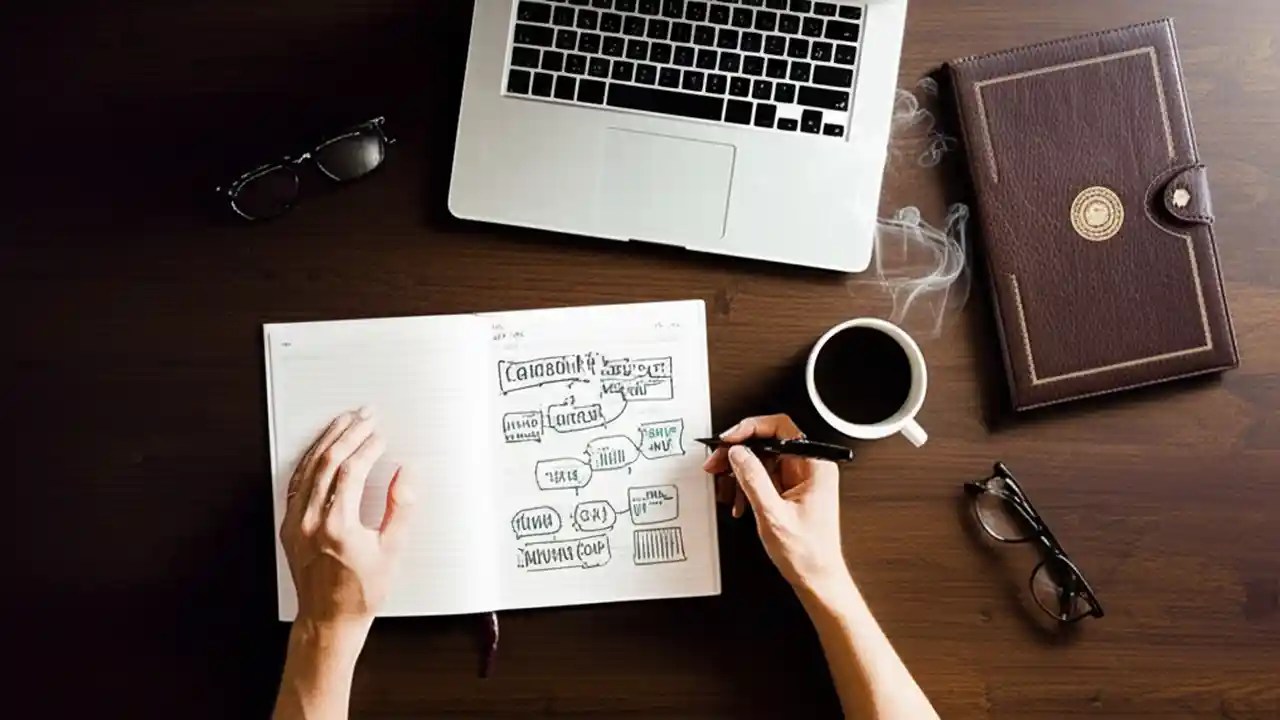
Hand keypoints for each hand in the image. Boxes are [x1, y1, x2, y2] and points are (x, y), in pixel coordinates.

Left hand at [280, 407, 416, 632]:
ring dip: (327, 441)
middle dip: (348, 433)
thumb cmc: (361, 591)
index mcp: (338, 527)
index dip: (367, 447)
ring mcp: (296, 523)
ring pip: (308, 468)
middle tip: (364, 417)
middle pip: (328, 462)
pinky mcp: (289, 526)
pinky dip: (309, 461)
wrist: (329, 619)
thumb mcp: (392, 550)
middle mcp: (311, 521)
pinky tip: (320, 448)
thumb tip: (406, 474)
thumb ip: (401, 508)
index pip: (351, 471)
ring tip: (343, 422)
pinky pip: (296, 483)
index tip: (380, 436)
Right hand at [704, 414, 846, 593]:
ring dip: (739, 473)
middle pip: (767, 443)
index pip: (781, 428)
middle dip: (738, 453)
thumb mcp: (773, 515)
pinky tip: (738, 502)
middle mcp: (809, 468)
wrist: (817, 578)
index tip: (729, 439)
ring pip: (761, 460)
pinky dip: (746, 487)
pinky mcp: (790, 491)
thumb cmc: (807, 553)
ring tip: (724, 487)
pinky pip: (763, 478)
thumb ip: (754, 479)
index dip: (751, 429)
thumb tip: (738, 453)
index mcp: (814, 466)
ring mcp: (799, 479)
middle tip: (717, 463)